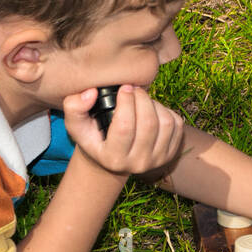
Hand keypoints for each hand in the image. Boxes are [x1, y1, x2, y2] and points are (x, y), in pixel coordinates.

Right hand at [63, 84, 185, 177]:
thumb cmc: (95, 137)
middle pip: (148, 124)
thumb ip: (74, 107)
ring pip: (166, 123)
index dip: (127, 103)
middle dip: (142, 99)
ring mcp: (157, 160)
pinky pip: (177, 124)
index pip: (125, 127)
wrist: (113, 158)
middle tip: (134, 89)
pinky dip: (166, 110)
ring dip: (154, 104)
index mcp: (113, 158)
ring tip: (141, 99)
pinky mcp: (171, 152)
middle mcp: (137, 163)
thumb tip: (91, 93)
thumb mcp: (77, 125)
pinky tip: (152, 109)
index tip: (124, 88)